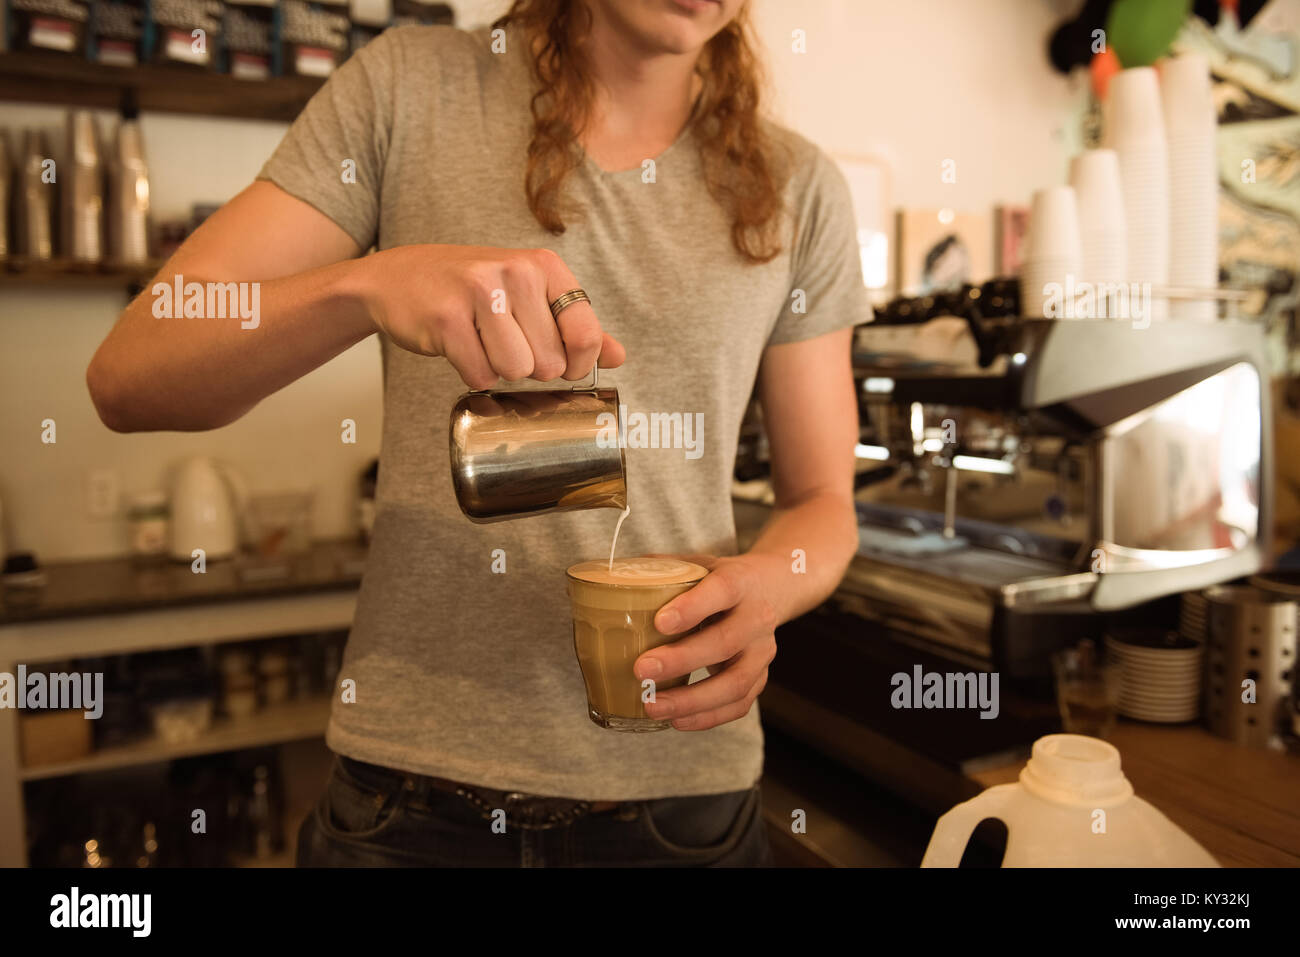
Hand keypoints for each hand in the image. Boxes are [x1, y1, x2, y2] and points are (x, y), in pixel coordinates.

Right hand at [355, 244, 625, 388]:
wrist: (397, 277)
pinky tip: (460, 346)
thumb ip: (577, 325)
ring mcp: (479, 293)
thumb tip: (619, 356)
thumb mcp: (529, 295)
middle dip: (529, 366)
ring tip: (482, 342)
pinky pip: (480, 375)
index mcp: (544, 266)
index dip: (578, 364)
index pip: (586, 334)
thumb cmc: (472, 290)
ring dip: (499, 370)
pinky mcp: (447, 319)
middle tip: (504, 341)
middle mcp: (515, 272)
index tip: (562, 363)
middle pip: (549, 363)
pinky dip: (472, 373)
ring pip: (516, 371)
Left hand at [633, 554, 781, 731]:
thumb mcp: (698, 563)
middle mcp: (756, 617)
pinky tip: (677, 720)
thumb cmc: (720, 579)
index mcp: (740, 582)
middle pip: (725, 642)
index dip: (693, 607)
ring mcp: (762, 651)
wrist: (770, 588)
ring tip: (652, 705)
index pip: (721, 591)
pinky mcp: (761, 677)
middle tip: (641, 670)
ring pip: (735, 683)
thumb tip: (612, 575)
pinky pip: (738, 705)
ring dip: (692, 700)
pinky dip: (707, 717)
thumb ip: (662, 569)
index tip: (659, 623)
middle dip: (681, 660)